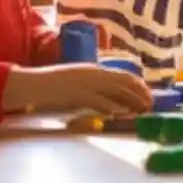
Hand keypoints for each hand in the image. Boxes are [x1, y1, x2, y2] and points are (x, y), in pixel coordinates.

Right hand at [2, 64, 152, 115]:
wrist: (31, 83)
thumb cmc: (53, 84)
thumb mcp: (78, 80)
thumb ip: (94, 87)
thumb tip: (111, 98)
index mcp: (94, 69)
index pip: (123, 75)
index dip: (138, 84)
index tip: (148, 93)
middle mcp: (93, 73)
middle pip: (123, 82)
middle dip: (140, 93)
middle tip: (151, 104)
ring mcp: (85, 82)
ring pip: (115, 90)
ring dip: (131, 100)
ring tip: (142, 109)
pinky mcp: (76, 93)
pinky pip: (98, 100)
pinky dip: (111, 106)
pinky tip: (121, 113)